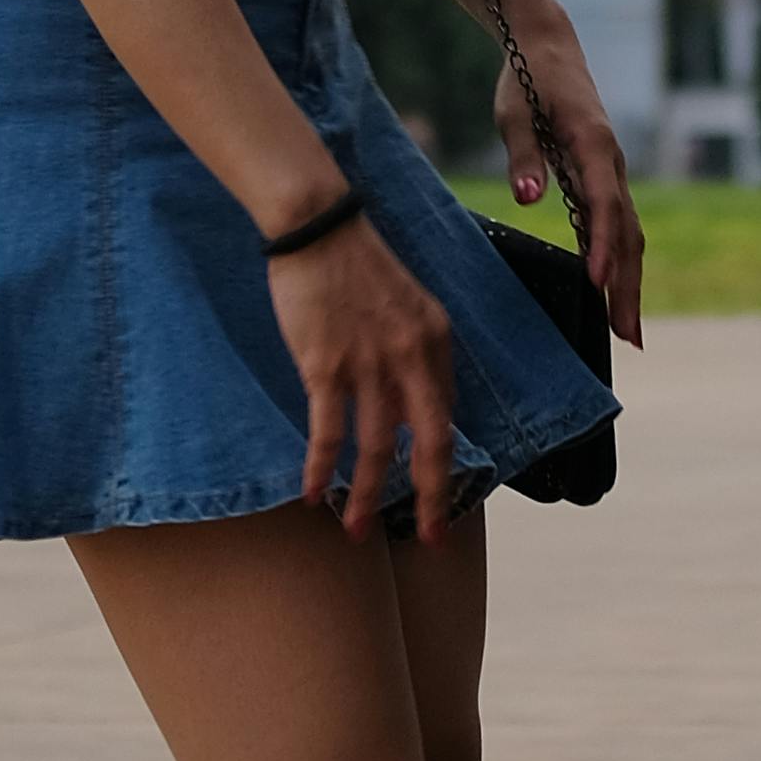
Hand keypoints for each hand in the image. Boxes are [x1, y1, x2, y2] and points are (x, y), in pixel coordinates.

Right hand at [267, 215, 460, 538]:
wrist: (318, 223)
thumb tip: (405, 409)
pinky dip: (321, 467)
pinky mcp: (325, 365)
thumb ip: (411, 355)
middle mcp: (411, 357)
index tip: (439, 497)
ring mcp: (369, 363)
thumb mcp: (405, 304)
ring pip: (375, 448)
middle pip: (430, 444)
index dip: (443, 462)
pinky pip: (328, 430)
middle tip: (430, 537)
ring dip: (366, 495)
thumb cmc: (355, 263)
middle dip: (432, 498)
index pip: (446, 416)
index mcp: (435, 340)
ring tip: (357, 529)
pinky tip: (313, 494)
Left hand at [498, 35, 645, 349]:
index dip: (603, 247)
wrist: (547, 45)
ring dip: (628, 279)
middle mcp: (610, 160)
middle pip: (628, 230)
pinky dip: (616, 258)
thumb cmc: (526, 79)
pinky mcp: (600, 174)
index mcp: (592, 143)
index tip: (596, 286)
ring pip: (627, 231)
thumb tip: (528, 198)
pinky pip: (615, 223)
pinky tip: (608, 288)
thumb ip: (522, 156)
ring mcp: (609, 169)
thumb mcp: (513, 113)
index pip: (604, 204)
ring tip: (626, 328)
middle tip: (629, 336)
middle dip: (629, 283)